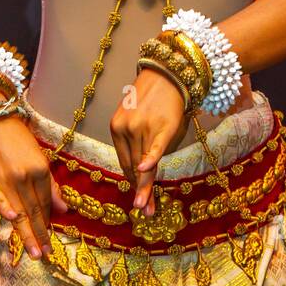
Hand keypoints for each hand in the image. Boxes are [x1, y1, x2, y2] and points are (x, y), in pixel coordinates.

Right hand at [0, 99, 68, 260]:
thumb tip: (64, 209)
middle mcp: (24, 176)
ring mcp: (6, 179)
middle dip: (40, 234)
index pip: (46, 202)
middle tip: (46, 254)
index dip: (48, 221)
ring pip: (19, 211)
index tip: (50, 238)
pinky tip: (12, 221)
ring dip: (27, 233)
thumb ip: (51, 185)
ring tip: (34, 252)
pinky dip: (5, 210)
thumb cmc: (16, 139)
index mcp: (40, 169)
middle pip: (34, 211)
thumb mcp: (39, 157)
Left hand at [109, 69, 189, 217]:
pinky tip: (144, 170)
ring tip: (147, 207)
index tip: (137, 199)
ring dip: (145, 187)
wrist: (168, 75)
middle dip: (139, 191)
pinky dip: (150, 159)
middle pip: (133, 167)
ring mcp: (142, 128)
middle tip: (142, 210)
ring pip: (143, 164)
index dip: (132, 182)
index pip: (124, 162)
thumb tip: (137, 171)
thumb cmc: (153, 100)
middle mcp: (126, 129)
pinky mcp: (161, 127)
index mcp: (116, 128)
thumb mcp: (135, 119)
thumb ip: (134, 143)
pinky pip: (154, 147)